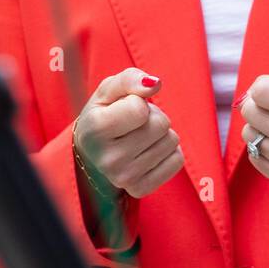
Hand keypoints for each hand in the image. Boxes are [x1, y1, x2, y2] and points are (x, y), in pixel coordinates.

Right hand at [75, 68, 183, 198]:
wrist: (91, 151)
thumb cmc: (103, 113)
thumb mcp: (108, 90)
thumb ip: (130, 79)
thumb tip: (155, 84)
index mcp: (94, 130)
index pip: (139, 109)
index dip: (139, 102)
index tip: (125, 107)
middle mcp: (107, 159)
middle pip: (161, 124)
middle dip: (153, 117)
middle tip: (134, 123)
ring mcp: (124, 178)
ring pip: (172, 141)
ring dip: (161, 134)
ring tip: (139, 136)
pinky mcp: (140, 189)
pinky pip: (177, 161)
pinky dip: (169, 152)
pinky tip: (148, 152)